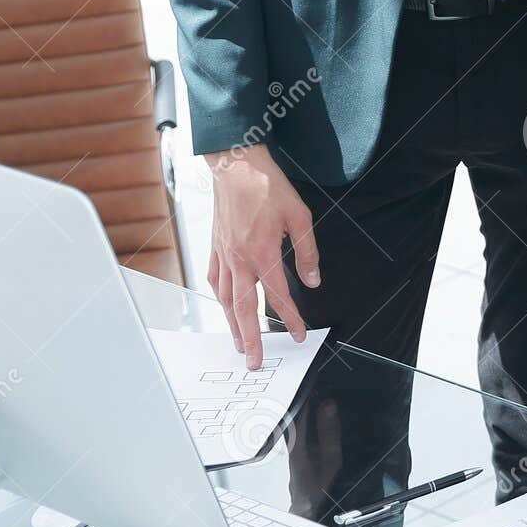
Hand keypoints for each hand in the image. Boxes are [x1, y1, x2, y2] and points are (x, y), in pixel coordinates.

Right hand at [205, 144, 318, 369]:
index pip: (277, 296)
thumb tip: (312, 280)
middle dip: (249, 338)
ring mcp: (223, 255)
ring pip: (224, 299)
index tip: (298, 335)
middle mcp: (238, 260)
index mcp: (261, 253)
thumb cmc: (268, 187)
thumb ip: (307, 251)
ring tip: (238, 342)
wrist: (236, 165)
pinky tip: (224, 306)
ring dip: (231, 324)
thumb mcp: (300, 216)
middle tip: (253, 360)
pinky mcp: (214, 247)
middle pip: (242, 309)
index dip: (290, 318)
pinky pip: (215, 280)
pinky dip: (219, 298)